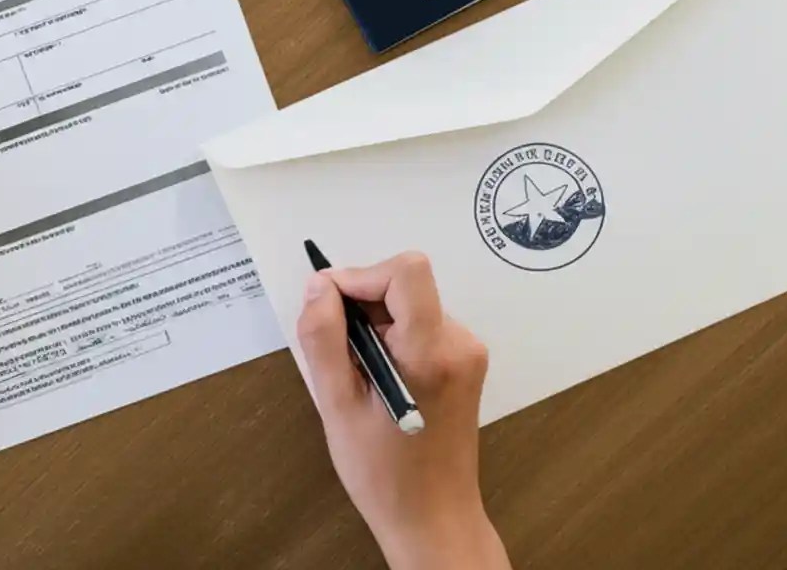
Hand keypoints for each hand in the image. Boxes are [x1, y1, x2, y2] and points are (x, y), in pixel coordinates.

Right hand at [297, 252, 510, 569]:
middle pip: (405, 286)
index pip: (406, 271)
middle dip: (362, 306)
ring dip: (375, 326)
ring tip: (358, 376)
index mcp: (430, 351)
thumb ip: (324, 337)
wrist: (432, 515)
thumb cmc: (382, 472)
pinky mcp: (466, 362)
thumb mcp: (336, 404)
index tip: (329, 306)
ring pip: (410, 305)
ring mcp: (467, 351)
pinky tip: (379, 379)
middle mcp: (458, 342)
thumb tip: (318, 287)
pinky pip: (421, 325)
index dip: (361, 277)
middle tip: (338, 355)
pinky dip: (392, 338)